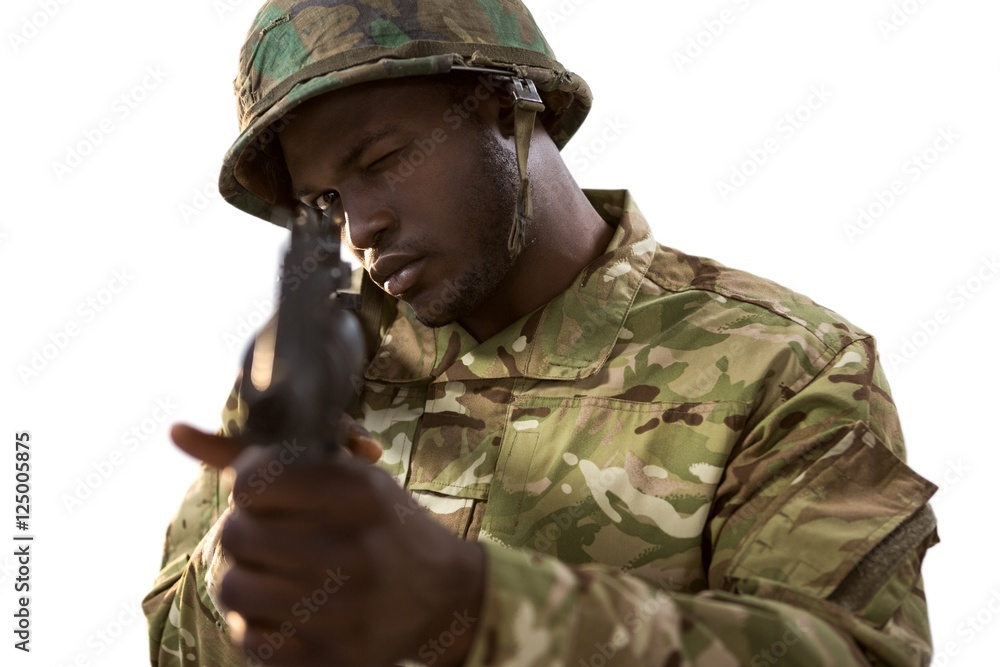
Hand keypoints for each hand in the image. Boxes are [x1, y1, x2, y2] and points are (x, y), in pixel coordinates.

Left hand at [171, 423, 483, 666]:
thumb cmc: (380, 524)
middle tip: (267, 536)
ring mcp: (344, 610)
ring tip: (269, 572)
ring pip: (232, 586)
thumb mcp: (343, 475)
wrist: (443, 596)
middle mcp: (355, 550)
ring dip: (241, 576)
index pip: (252, 481)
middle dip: (242, 530)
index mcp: (360, 494)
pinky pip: (249, 639)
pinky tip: (282, 609)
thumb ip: (261, 456)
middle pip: (236, 532)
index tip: (265, 493)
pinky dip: (255, 622)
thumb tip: (174, 432)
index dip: (247, 484)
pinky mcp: (333, 659)